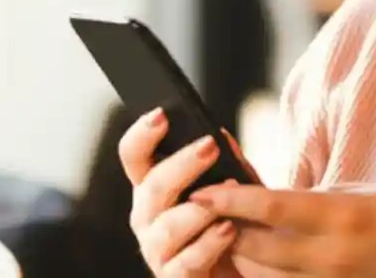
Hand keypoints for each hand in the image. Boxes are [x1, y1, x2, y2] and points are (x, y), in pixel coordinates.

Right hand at [119, 108, 261, 276]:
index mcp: (154, 187)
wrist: (242, 272)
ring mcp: (157, 250)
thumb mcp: (234, 189)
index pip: (134, 156)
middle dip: (181, 164)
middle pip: (151, 187)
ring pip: (167, 227)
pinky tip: (229, 230)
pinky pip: (186, 262)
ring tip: (229, 191)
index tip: (161, 114)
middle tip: (210, 146)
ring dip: (199, 208)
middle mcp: (148, 217)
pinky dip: (208, 244)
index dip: (141, 134)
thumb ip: (227, 164)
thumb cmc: (232, 224)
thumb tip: (222, 135)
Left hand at [193, 183, 375, 277]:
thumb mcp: (366, 193)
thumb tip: (270, 198)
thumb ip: (317, 198)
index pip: (271, 206)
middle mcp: (332, 257)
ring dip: (237, 259)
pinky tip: (256, 264)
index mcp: (343, 216)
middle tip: (200, 211)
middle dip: (222, 231)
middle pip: (254, 250)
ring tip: (221, 236)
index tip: (204, 189)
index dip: (231, 198)